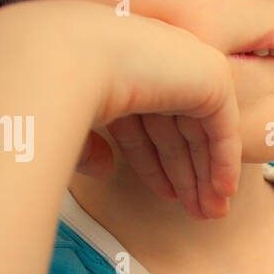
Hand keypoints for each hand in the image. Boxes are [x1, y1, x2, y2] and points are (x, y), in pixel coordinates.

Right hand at [0, 0, 241, 218]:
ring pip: (203, 132)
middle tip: (200, 212)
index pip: (146, 120)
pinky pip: (223, 128)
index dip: (156, 161)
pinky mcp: (211, 77)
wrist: (65, 59)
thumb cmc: (49, 88)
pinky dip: (224, 162)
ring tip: (210, 214)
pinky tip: (224, 193)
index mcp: (122, 63)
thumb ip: (89, 143)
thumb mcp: (68, 122)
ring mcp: (187, 63)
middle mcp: (157, 60)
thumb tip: (106, 169)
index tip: (168, 195)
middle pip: (178, 128)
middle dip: (189, 174)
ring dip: (207, 176)